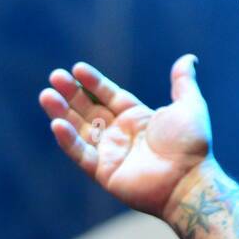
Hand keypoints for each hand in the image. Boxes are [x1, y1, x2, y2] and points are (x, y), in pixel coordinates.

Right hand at [39, 54, 212, 219]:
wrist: (190, 179)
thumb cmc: (192, 144)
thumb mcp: (190, 105)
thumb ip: (183, 82)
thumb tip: (189, 58)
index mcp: (138, 118)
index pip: (110, 96)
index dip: (94, 83)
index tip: (76, 68)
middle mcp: (122, 134)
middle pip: (90, 110)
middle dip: (72, 94)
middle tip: (55, 76)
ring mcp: (111, 153)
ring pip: (80, 129)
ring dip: (62, 113)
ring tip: (47, 94)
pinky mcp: (104, 172)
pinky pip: (81, 154)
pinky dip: (68, 140)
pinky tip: (57, 123)